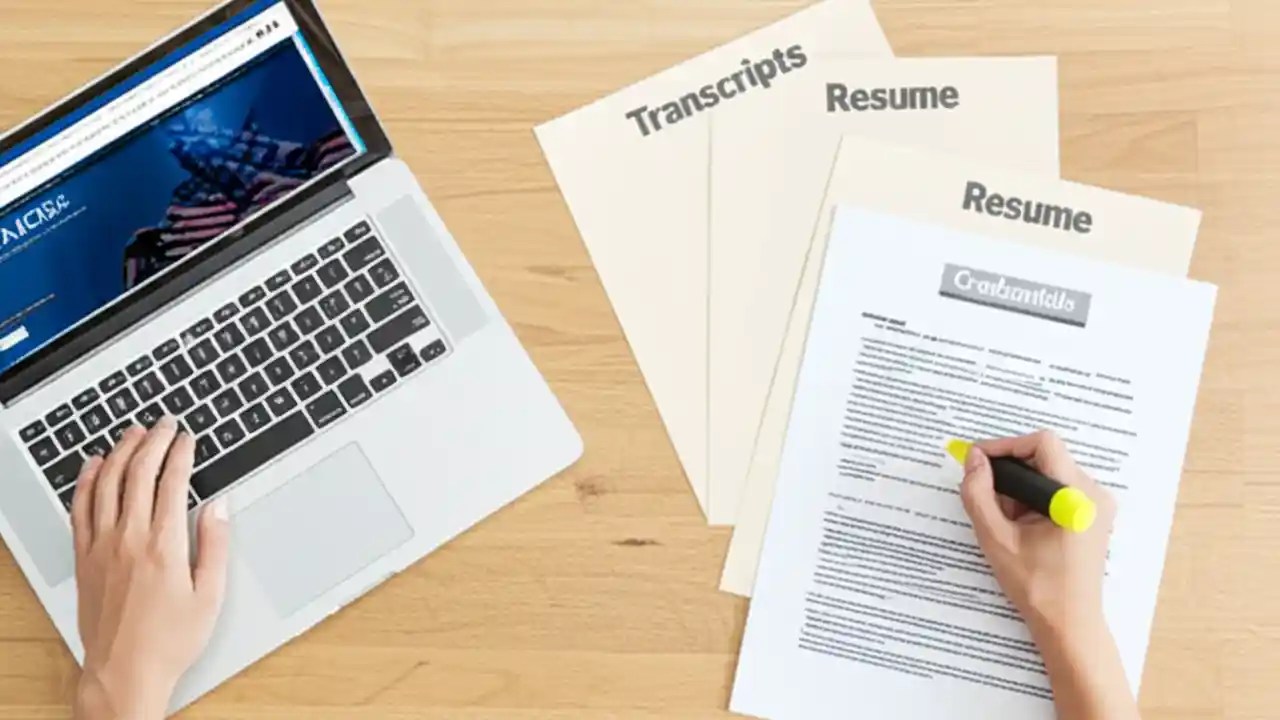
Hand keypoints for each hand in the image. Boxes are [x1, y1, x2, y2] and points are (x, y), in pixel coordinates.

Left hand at [71, 417, 229, 719]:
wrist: (125, 670)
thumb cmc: (170, 639)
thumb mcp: (210, 594)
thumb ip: (214, 544)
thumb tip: (218, 506)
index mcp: (164, 545)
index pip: (172, 483)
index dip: (181, 453)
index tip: (188, 438)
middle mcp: (129, 539)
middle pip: (138, 473)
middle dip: (153, 442)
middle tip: (165, 425)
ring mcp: (101, 547)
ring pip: (107, 483)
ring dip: (121, 452)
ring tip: (134, 433)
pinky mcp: (84, 558)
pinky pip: (80, 508)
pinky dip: (87, 481)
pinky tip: (94, 465)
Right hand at [960, 431, 1139, 719]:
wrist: (1068, 624)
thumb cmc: (1036, 586)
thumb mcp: (996, 538)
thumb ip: (979, 493)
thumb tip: (973, 459)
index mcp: (1077, 496)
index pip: (1042, 444)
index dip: (1005, 445)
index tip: (977, 459)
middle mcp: (1094, 494)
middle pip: (1046, 456)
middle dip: (1010, 470)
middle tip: (986, 495)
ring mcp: (1097, 505)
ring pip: (1050, 472)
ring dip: (1020, 487)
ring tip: (1002, 518)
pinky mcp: (1093, 516)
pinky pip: (1058, 489)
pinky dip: (1033, 498)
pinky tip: (1019, 525)